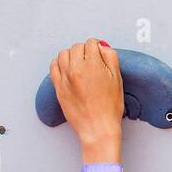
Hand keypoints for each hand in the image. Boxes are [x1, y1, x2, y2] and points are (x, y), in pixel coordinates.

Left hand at [49, 39, 123, 161]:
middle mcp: (76, 69)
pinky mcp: (58, 87)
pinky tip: (67, 68)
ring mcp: (65, 78)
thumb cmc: (110, 107)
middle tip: (91, 59)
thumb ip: (110, 58)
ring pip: (63, 54)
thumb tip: (102, 47)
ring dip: (71, 55)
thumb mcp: (117, 79)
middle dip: (85, 50)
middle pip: (77, 47)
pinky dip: (59, 63)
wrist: (98, 128)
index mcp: (92, 65)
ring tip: (78, 63)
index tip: (99, 52)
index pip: (91, 43)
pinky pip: (53, 67)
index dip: (97, 47)